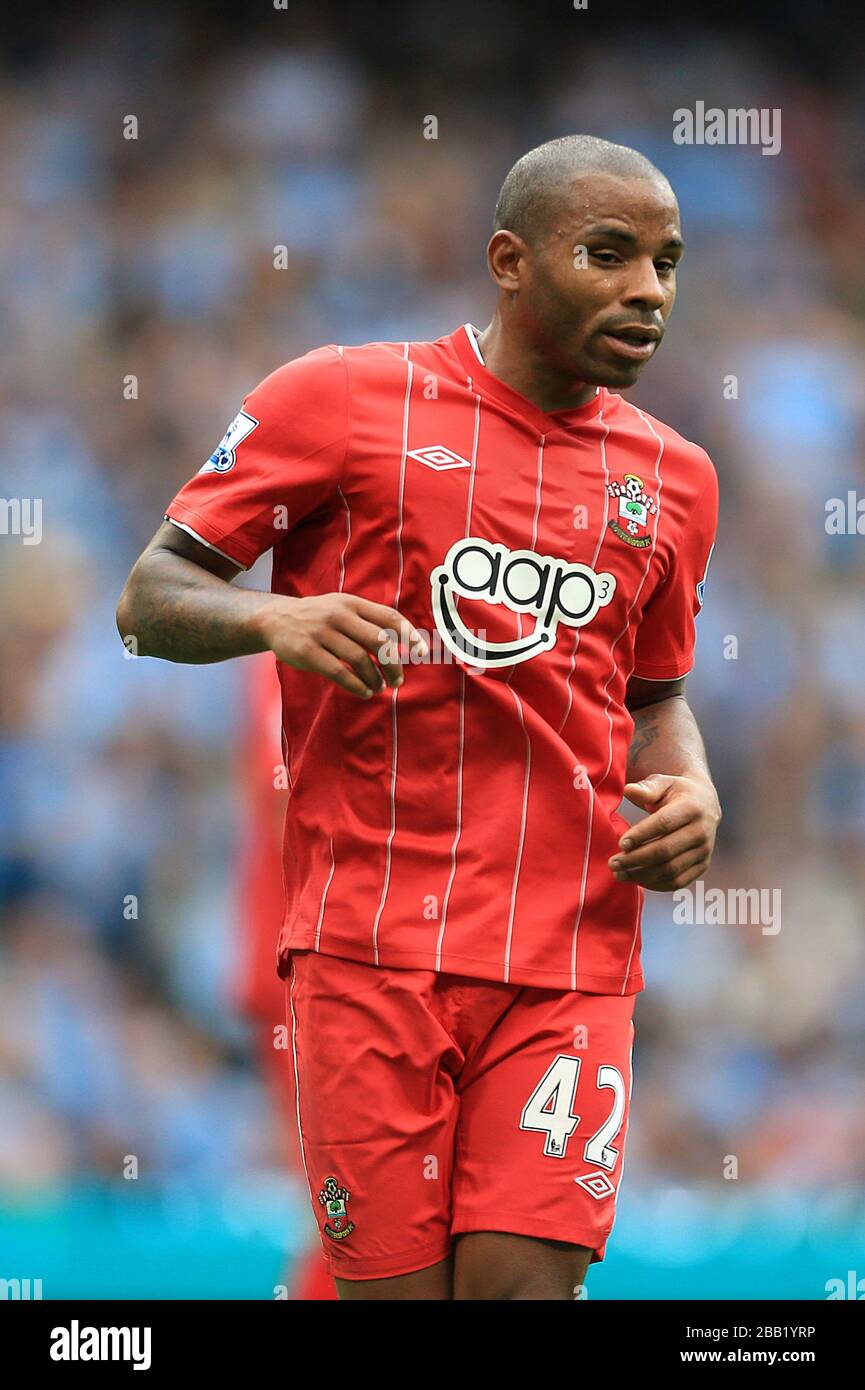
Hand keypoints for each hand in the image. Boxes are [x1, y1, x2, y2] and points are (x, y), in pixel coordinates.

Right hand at [257, 593, 427, 698]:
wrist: (275, 619)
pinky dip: (356, 685)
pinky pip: (339, 672)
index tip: (421, 652)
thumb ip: (367, 620)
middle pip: (378, 642)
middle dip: (393, 664)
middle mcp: (338, 615)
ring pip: (360, 660)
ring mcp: (321, 633)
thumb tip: (403, 642)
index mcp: (351, 603)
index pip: (389, 617)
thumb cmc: (317, 617)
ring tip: (379, 688)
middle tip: (398, 680)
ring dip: (375, 678)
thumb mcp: (341, 607)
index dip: (409, 635)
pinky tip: (364, 692)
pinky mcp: (307, 652)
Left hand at [608, 773, 720, 890]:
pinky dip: (655, 885)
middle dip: (636, 859)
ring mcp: (704, 851)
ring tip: (619, 874)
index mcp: (692, 807)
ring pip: (671, 870)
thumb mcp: (663, 783)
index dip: (641, 834)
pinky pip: (678, 882)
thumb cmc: (676, 792)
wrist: (705, 803)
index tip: (620, 843)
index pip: (664, 823)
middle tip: (613, 863)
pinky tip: (636, 879)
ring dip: (642, 875)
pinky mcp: (702, 866)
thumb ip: (646, 788)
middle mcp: (702, 831)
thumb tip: (628, 790)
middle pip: (666, 850)